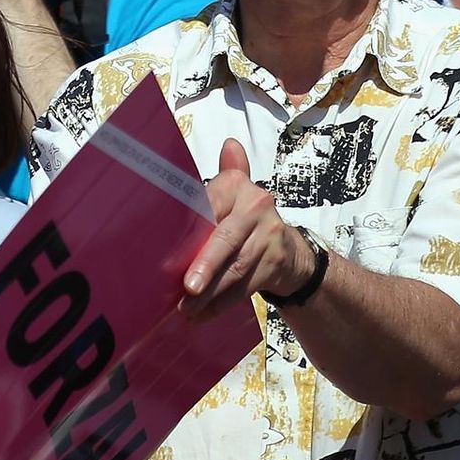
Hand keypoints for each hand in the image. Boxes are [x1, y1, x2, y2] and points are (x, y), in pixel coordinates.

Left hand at [182, 141, 314, 317]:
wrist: (290, 251)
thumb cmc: (245, 222)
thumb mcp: (234, 193)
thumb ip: (224, 175)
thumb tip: (229, 145)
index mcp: (238, 186)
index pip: (210, 205)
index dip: (191, 226)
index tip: (170, 244)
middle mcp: (257, 207)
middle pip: (225, 239)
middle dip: (205, 265)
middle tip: (186, 287)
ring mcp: (270, 236)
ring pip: (235, 268)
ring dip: (210, 292)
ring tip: (186, 308)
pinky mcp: (275, 263)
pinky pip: (245, 287)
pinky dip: (221, 304)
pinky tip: (203, 314)